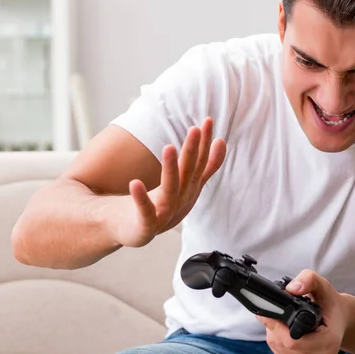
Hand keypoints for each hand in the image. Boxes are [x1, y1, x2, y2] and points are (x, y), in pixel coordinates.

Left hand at [110, 117, 225, 247]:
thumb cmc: (160, 204)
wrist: (134, 232)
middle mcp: (181, 201)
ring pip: (170, 190)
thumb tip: (221, 141)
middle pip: (189, 174)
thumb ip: (204, 167)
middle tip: (195, 129)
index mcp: (190, 189)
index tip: (208, 121)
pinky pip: (145, 212)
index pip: (202, 164)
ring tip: (169, 147)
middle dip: (192, 152)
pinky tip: (135, 183)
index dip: (206, 143)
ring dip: (170, 169)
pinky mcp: (146, 226)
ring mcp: (165, 214)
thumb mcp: (185, 183)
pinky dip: (141, 198)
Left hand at [257, 269, 346, 353]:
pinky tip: (287, 329)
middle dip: (274, 323)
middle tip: (278, 309)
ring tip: (287, 318)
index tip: (269, 310)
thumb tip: (291, 288)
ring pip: (277, 347)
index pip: (291, 341)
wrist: (339, 321)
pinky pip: (278, 352)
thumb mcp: (323, 287)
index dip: (276, 324)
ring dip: (275, 330)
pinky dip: (277, 337)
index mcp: (327, 346)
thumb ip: (308, 280)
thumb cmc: (331, 306)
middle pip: (280, 343)